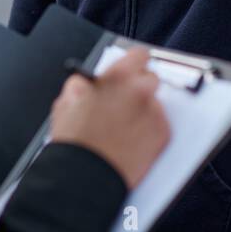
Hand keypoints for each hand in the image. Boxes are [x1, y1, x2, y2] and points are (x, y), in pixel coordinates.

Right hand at [48, 47, 169, 189]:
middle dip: (139, 87)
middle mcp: (141, 91)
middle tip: (126, 101)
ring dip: (143, 111)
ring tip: (123, 128)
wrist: (86, 176)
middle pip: (151, 79)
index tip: (133, 68)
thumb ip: (85, 82)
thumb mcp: (68, 100)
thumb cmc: (76, 142)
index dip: (134, 62)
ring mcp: (154, 113)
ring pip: (154, 104)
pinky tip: (131, 141)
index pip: (139, 55)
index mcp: (118, 78)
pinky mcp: (162, 134)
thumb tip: (94, 80)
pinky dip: (149, 131)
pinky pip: (159, 125)